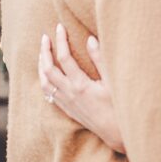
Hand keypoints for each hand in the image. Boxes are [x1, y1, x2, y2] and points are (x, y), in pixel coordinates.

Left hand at [38, 23, 125, 153]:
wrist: (117, 134)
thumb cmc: (119, 107)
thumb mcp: (113, 81)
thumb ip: (100, 60)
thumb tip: (90, 39)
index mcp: (80, 85)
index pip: (64, 57)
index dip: (61, 40)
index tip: (59, 27)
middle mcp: (70, 94)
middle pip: (48, 69)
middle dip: (44, 51)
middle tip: (45, 37)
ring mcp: (67, 103)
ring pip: (45, 82)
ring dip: (41, 66)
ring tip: (42, 53)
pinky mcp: (68, 110)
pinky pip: (49, 94)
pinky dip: (45, 80)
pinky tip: (47, 75)